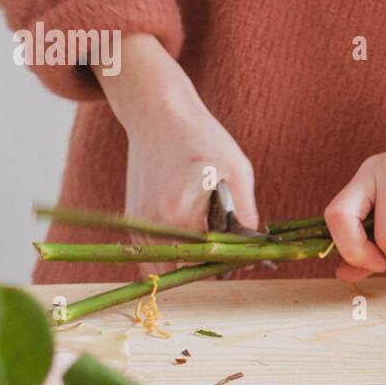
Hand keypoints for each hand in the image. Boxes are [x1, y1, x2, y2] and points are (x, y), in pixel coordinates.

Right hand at [98, 34, 257, 275]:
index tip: (243, 257)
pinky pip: (152, 252)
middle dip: (208, 265)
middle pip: (184, 270)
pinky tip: (191, 234)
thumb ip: (247, 212)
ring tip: (210, 240)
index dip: (228, 263)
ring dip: (188, 261)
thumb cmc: (202, 137)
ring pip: (166, 265)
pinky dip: (172, 251)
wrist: (157, 114)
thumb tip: (254, 248)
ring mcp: (137, 224)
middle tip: (229, 250)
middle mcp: (152, 225)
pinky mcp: (132, 220)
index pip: (207, 261)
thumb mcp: (237, 170)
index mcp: (179, 214)